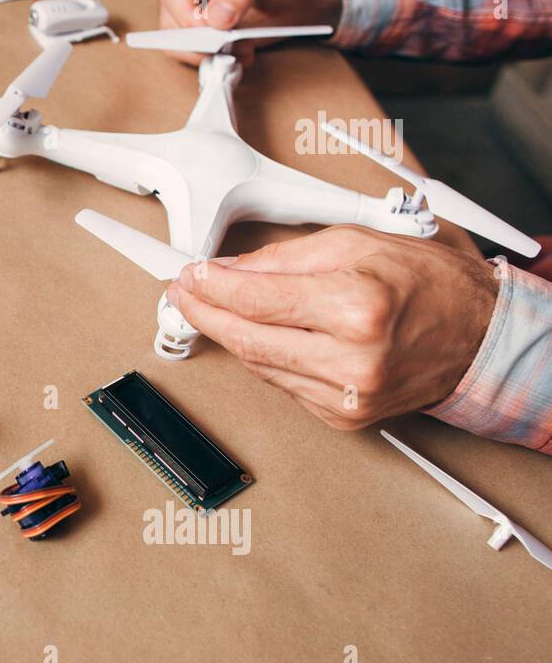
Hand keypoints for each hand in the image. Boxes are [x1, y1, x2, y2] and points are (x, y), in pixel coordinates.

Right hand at [155, 0, 342, 63]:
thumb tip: (215, 18)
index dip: (189, 16)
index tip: (217, 30)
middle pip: (171, 20)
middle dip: (202, 38)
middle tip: (235, 42)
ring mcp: (182, 7)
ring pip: (176, 42)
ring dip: (209, 52)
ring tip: (242, 47)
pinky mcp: (191, 30)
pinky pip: (188, 53)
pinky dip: (213, 59)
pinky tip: (239, 52)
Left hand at [163, 226, 498, 429]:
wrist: (480, 338)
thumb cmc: (429, 285)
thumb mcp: (354, 244)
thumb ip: (281, 259)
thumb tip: (227, 270)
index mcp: (355, 307)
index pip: (256, 300)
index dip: (211, 287)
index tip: (189, 277)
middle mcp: (351, 359)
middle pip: (247, 339)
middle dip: (205, 314)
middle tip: (183, 294)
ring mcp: (346, 396)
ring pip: (259, 365)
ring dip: (229, 336)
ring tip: (211, 309)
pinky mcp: (343, 417)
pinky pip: (282, 384)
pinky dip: (264, 358)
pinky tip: (257, 336)